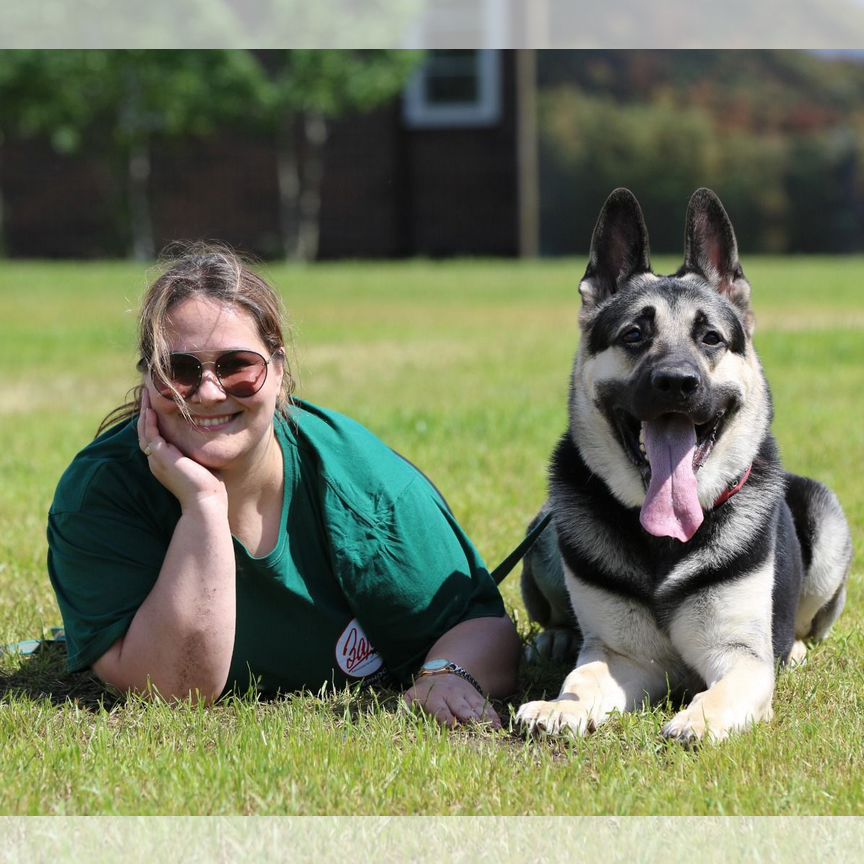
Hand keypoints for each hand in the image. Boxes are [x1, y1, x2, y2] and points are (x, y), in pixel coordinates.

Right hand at [137, 390, 226, 510]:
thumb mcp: (201, 462)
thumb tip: (212, 435)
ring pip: (145, 430)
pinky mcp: (161, 457)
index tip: (159, 402)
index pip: (154, 435)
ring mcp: (157, 459)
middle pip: (145, 430)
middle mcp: (157, 460)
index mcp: (165, 462)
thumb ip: (198, 449)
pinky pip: (150, 434)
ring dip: (145, 411)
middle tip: (148, 392)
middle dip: (146, 411)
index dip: (154, 419)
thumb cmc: (209, 486)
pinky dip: (149, 421)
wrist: (206, 502)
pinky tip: (152, 408)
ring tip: (147, 394)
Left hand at [403, 673, 500, 728]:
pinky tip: (499, 726)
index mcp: (435, 698)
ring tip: (493, 729)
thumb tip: (397, 719)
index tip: (452, 726)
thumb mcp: (410, 696)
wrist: (442, 671)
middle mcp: (452, 696)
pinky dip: (492, 715)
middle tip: (475, 726)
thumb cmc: (424, 692)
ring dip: (484, 718)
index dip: (446, 718)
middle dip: (468, 717)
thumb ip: (404, 708)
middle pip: (461, 708)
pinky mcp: (476, 696)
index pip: (441, 710)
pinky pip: (485, 706)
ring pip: (475, 707)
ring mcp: (466, 695)